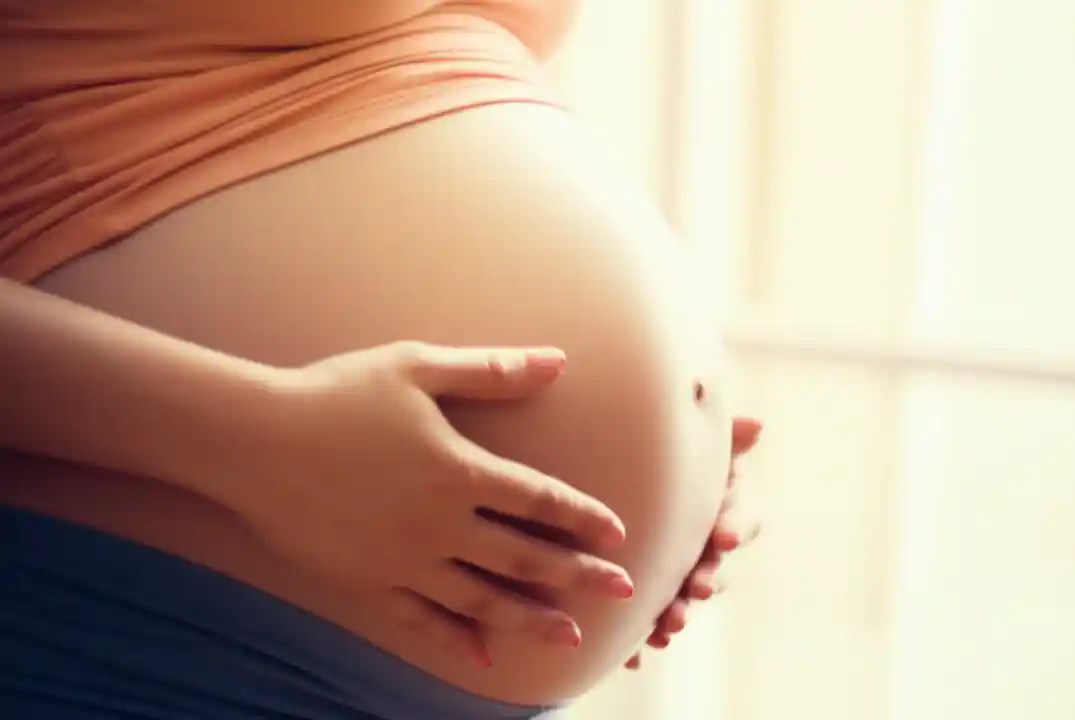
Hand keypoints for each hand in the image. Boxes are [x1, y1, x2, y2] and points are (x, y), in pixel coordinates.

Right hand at [226, 341, 634, 668]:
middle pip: (525, 557)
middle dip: (580, 574)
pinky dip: (455, 640)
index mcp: (459, 470)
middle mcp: (439, 524)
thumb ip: (492, 369)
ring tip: (572, 636)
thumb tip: (560, 360)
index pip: (540, 498)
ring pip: (483, 599)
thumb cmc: (336, 393)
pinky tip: (485, 657)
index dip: (583, 516)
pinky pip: (421, 620)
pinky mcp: (368, 583)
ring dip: (532, 617)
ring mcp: (404, 560)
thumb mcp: (417, 368)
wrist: (251, 440)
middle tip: (627, 591)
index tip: (619, 534)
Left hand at [625, 416, 762, 669]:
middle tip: (697, 587)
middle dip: (708, 579)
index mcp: (714, 505)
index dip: (734, 526)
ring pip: (684, 599)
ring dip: (680, 613)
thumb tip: (759, 425)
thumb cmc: (642, 449)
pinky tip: (633, 656)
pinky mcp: (641, 595)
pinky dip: (643, 640)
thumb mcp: (673, 440)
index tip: (724, 537)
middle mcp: (699, 543)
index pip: (736, 515)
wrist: (590, 477)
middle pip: (714, 566)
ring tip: (667, 627)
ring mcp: (672, 573)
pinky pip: (646, 624)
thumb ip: (715, 436)